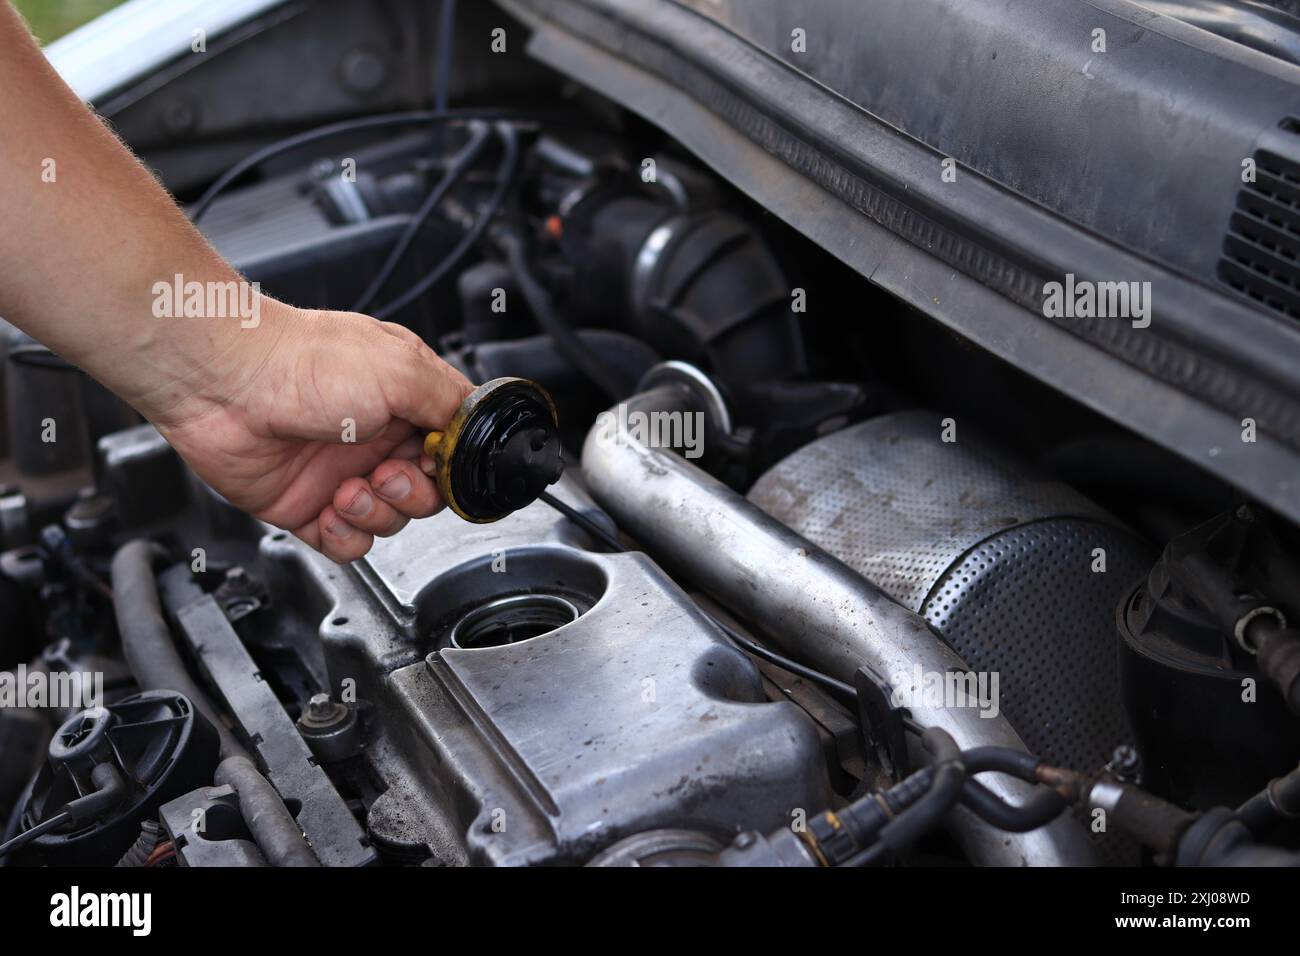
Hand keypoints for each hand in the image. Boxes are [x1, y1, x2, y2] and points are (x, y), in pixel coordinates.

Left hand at [152, 303, 474, 562]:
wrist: (226, 385)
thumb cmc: (303, 364)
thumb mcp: (403, 370)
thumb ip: (451, 404)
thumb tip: (475, 430)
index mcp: (404, 400)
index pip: (450, 448)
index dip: (451, 466)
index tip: (440, 467)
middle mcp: (376, 438)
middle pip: (425, 493)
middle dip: (413, 494)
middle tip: (387, 475)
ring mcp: (341, 473)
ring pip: (389, 521)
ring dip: (376, 514)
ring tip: (348, 491)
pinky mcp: (308, 506)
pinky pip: (348, 543)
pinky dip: (345, 535)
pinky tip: (329, 511)